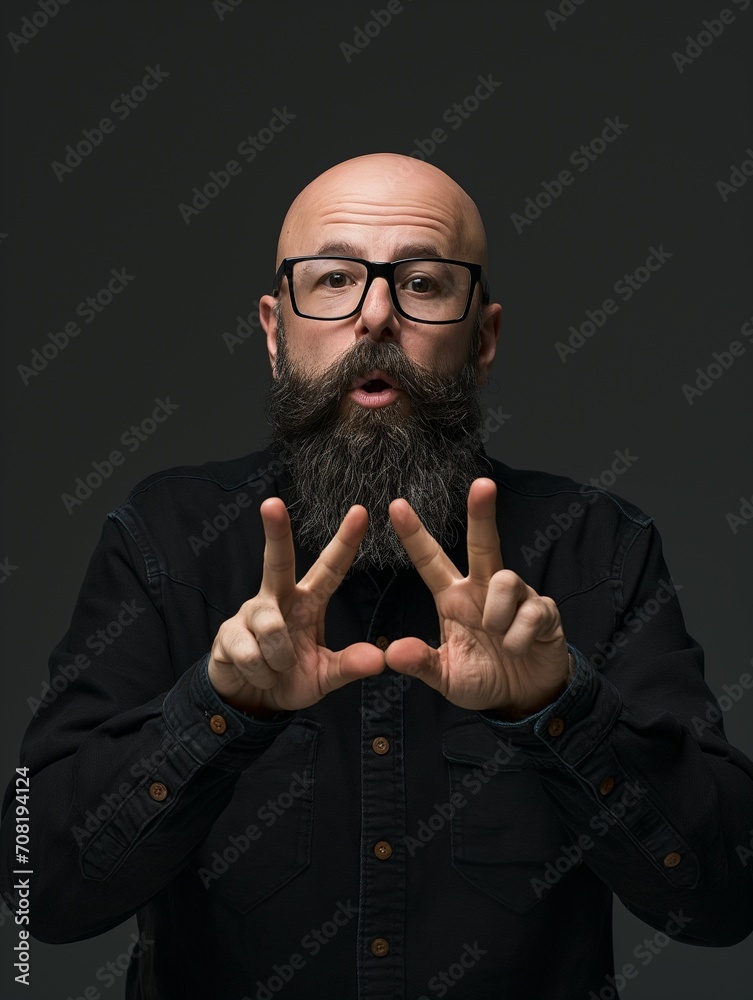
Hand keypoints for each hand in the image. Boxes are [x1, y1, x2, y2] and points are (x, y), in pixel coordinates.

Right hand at [208, 499, 384, 715]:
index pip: (330, 568)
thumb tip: (380, 659)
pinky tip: (257, 674)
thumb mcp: (324, 676)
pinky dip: (262, 674)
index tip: (361, 512)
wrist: (250, 701)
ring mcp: (250, 612)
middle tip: (272, 503)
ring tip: (277, 669)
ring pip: (272, 629)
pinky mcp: (227, 633)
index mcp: (307, 601)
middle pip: (277, 561)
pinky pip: (252, 655)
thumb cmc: (290, 677)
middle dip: (275, 532)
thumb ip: (350, 666)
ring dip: (280, 660)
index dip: (345, 541)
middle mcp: (277, 597)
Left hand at [386, 478, 570, 718]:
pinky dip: (520, 637)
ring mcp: (517, 597)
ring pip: (506, 579)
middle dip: (482, 513)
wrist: (526, 698)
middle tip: (483, 483)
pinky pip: (531, 612)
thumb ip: (421, 664)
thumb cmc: (483, 678)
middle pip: (483, 543)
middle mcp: (483, 589)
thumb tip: (392, 652)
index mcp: (454, 598)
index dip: (414, 534)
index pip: (430, 560)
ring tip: (500, 639)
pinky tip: (519, 648)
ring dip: (498, 614)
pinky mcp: (544, 611)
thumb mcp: (446, 677)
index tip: (396, 505)